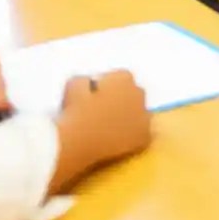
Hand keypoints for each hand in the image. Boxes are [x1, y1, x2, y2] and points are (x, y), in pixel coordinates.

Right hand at [50, 70, 152, 192]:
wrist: (78, 140)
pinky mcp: (144, 138)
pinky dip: (131, 138)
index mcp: (124, 78)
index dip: (107, 87)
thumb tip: (89, 85)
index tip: (95, 96)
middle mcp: (139, 93)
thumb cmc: (74, 108)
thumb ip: (86, 81)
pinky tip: (115, 142)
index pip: (120, 78)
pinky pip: (140, 135)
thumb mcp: (74, 84)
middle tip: (104, 112)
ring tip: (109, 129)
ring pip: (138, 115)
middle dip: (121, 101)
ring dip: (128, 119)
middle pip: (133, 94)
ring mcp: (144, 116)